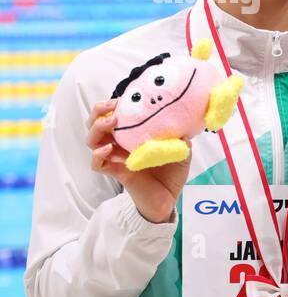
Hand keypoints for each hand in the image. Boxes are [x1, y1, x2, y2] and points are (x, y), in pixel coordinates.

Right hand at [85, 99, 190, 223]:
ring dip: (97, 128)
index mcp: (131, 137)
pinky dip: (98, 156)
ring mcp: (116, 159)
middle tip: (111, 106)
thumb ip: (182, 141)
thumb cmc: (171, 173)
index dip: (113, 106)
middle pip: (95, 125)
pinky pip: (97, 164)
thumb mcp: (181, 152)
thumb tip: (184, 132)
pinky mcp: (116, 173)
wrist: (169, 198)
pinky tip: (107, 149)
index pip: (113, 116)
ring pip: (92, 141)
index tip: (123, 98)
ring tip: (111, 121)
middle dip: (98, 112)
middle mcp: (119, 145)